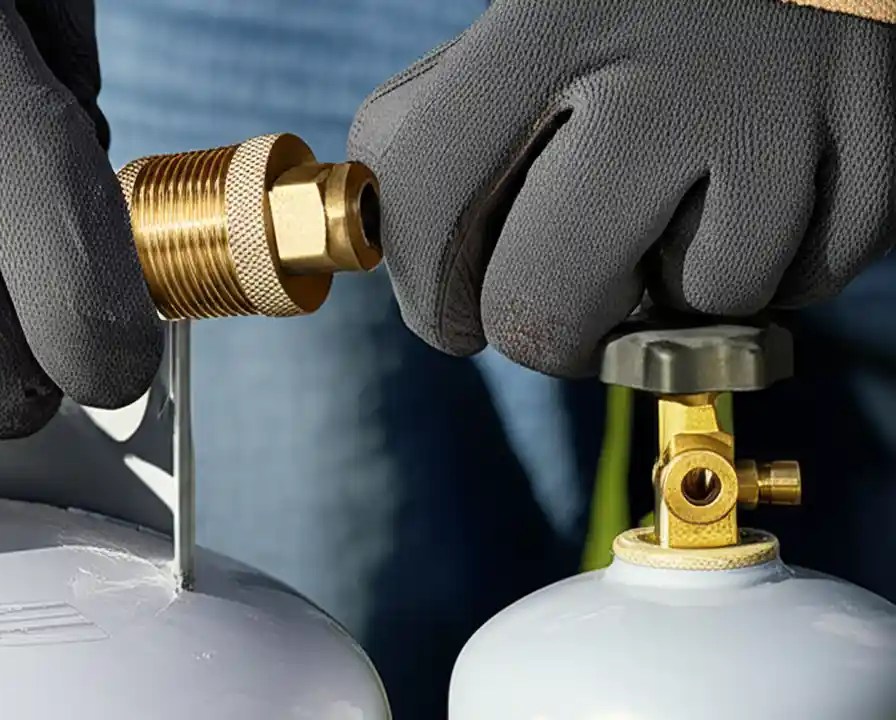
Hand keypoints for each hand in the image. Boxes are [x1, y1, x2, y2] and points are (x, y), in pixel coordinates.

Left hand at [350, 0, 894, 375]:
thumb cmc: (623, 13)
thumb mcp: (514, 36)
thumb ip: (440, 140)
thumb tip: (413, 273)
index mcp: (539, 24)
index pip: (423, 208)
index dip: (428, 300)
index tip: (455, 312)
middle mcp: (657, 58)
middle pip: (543, 311)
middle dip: (548, 333)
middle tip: (571, 294)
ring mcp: (776, 97)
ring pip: (702, 304)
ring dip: (683, 290)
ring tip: (689, 207)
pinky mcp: (875, 125)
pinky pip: (810, 280)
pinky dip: (781, 267)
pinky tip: (764, 194)